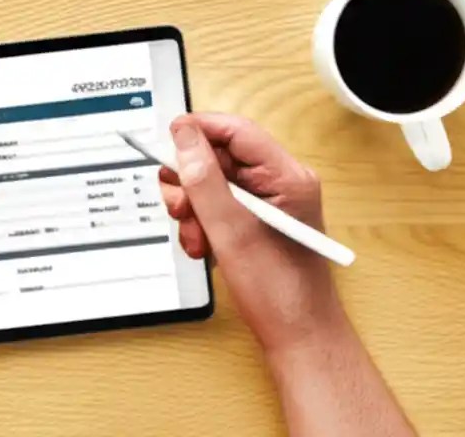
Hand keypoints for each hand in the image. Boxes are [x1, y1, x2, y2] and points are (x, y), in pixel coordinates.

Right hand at [160, 113, 346, 354]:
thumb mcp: (231, 230)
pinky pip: (217, 207)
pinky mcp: (255, 221)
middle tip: (179, 204)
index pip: (236, 132)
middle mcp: (280, 184)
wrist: (297, 335)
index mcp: (287, 177)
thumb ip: (204, 180)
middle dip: (191, 182)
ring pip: (212, 184)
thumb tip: (186, 138)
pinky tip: (202, 246)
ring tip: (194, 235)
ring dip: (193, 208)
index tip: (167, 137)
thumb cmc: (281, 290)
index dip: (199, 130)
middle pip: (219, 158)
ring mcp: (268, 204)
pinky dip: (201, 223)